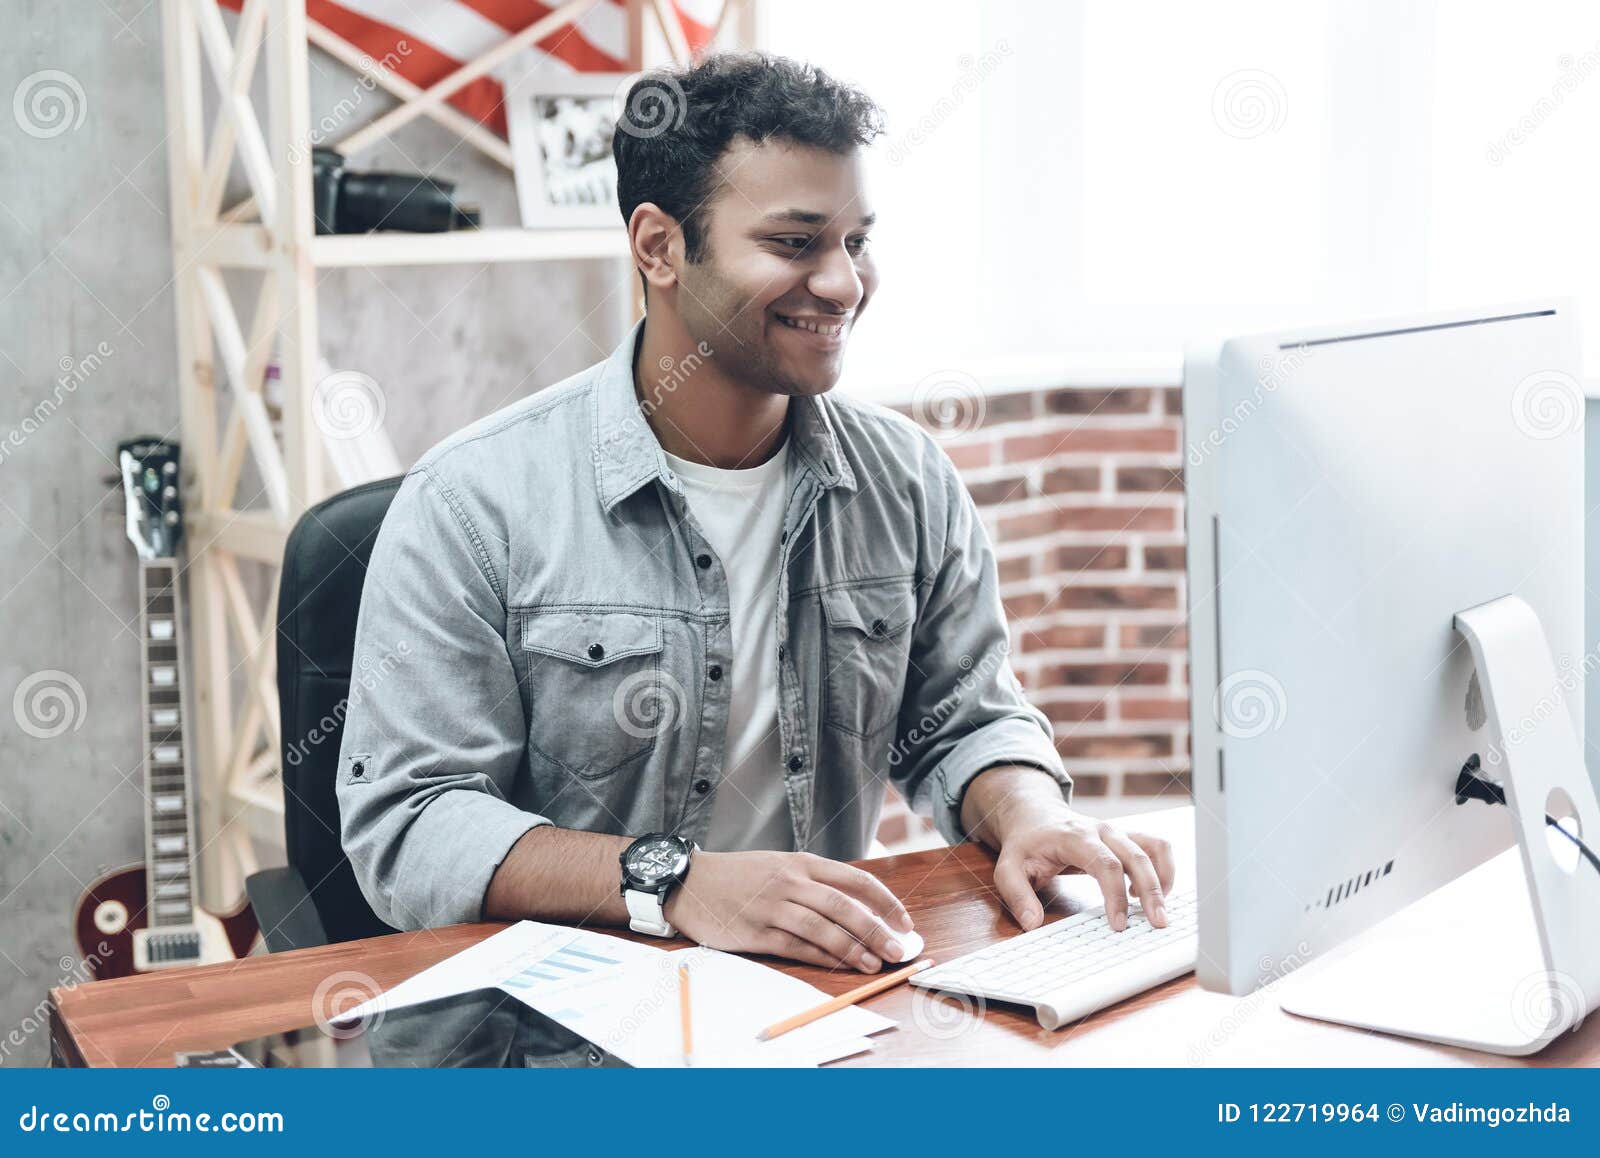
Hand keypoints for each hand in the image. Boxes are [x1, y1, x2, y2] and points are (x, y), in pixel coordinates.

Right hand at [663, 850, 914, 972]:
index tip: (904, 922)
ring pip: (824, 929)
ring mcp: (773, 907)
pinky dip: (824, 958)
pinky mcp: (757, 932)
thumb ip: (815, 882)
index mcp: (802, 863)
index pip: (856, 880)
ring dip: (854, 949)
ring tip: (875, 964)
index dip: (885, 902)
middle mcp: (791, 882)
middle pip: (845, 907)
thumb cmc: (740, 876)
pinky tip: (842, 967)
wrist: (690, 883)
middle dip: (877, 930)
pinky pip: (798, 946)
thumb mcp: (780, 865)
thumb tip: (859, 909)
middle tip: (898, 949)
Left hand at [961, 766, 1174, 932]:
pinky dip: (1163, 869)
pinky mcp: (1125, 837)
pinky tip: (1149, 894)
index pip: (1105, 864)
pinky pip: (1156, 846)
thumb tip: (1031, 922)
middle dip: (1152, 891)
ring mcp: (1117, 831)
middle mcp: (1102, 830)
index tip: (1119, 925)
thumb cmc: (1025, 844)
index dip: (1116, 895)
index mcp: (1075, 837)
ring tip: (1160, 910)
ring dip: (1164, 878)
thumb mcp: (1008, 867)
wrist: (1034, 815)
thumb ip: (1016, 894)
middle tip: (1158, 923)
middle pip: (1136, 856)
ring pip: (1153, 847)